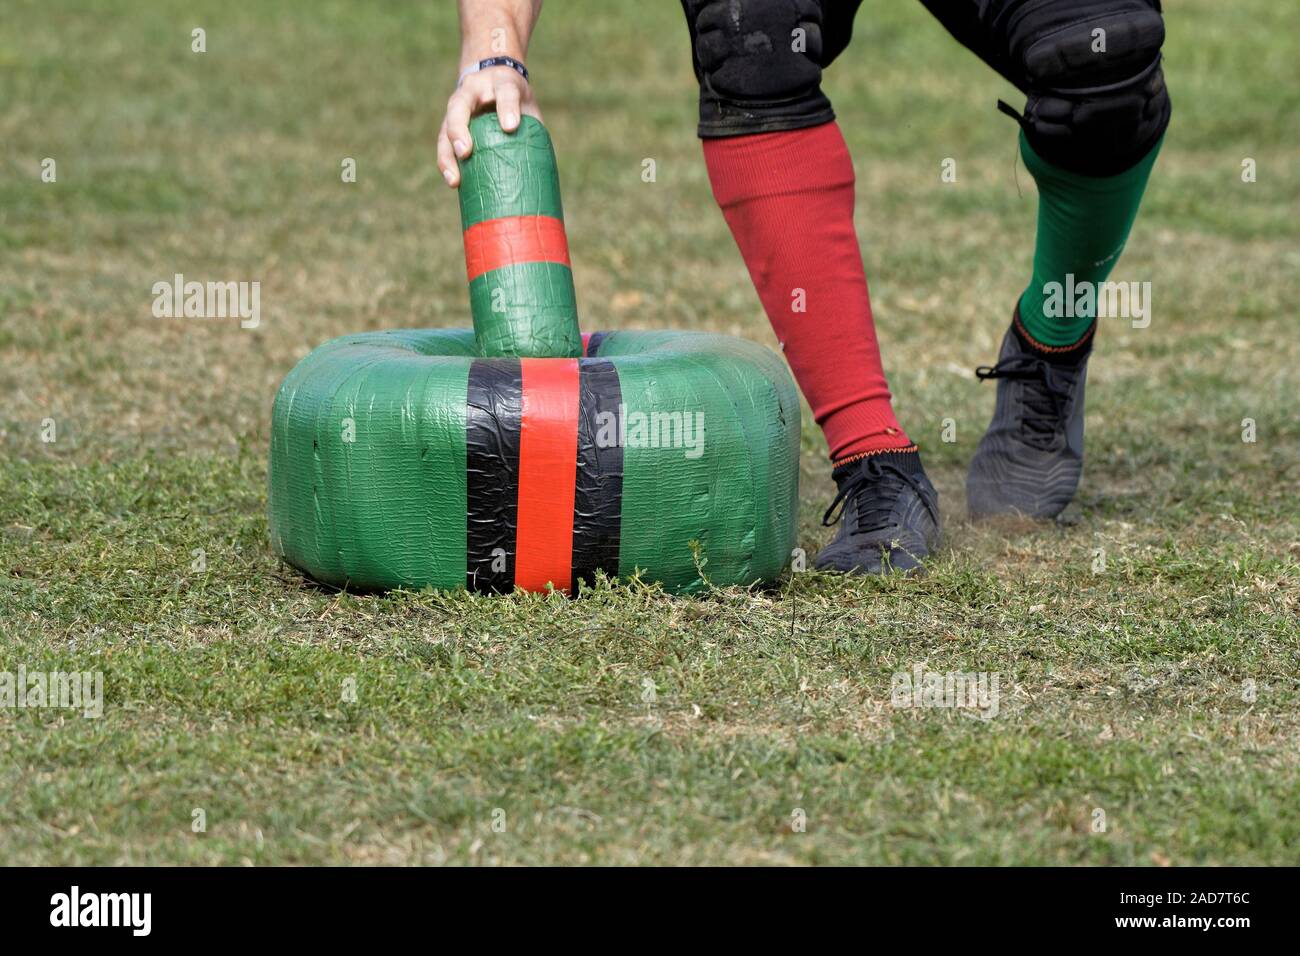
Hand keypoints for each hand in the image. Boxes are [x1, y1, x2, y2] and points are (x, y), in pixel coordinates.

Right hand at [437, 67, 541, 186]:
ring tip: (454, 180)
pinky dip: (446, 163)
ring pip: (445, 128)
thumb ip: (532, 127)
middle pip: (459, 106)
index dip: (507, 108)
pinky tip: (454, 182)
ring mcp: (457, 107)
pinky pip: (444, 143)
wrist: (494, 78)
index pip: (505, 91)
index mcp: (500, 82)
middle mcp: (473, 91)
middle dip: (459, 130)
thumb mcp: (528, 104)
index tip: (510, 127)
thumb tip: (541, 168)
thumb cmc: (517, 98)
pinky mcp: (449, 124)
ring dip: (447, 155)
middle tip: (465, 152)